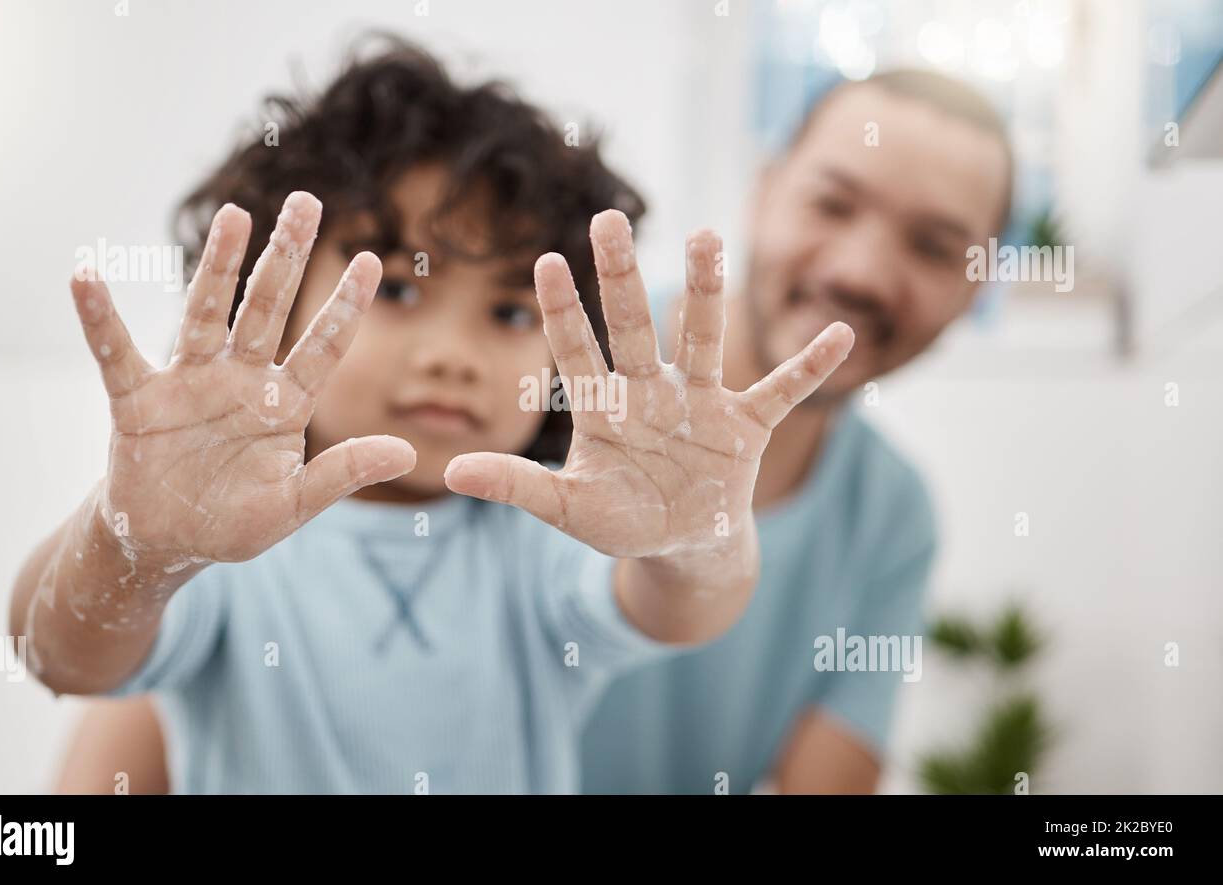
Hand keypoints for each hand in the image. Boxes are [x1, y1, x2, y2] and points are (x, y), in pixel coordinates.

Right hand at [69, 192, 414, 566]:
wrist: (166, 545)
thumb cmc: (233, 522)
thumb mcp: (294, 504)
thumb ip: (344, 473)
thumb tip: (408, 454)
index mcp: (283, 404)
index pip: (322, 346)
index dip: (345, 306)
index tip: (372, 261)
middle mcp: (239, 379)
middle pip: (268, 308)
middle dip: (286, 257)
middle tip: (307, 201)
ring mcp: (189, 383)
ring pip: (205, 312)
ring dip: (218, 265)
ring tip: (235, 214)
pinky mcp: (137, 400)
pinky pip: (116, 352)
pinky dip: (99, 317)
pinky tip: (86, 275)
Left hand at [444, 210, 851, 560]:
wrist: (682, 544)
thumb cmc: (623, 520)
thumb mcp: (569, 509)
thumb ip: (518, 487)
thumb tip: (453, 471)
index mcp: (604, 408)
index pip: (577, 351)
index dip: (562, 310)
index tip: (546, 261)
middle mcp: (651, 391)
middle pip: (634, 326)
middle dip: (622, 276)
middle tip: (608, 218)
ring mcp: (701, 404)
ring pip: (701, 339)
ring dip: (705, 292)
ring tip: (709, 235)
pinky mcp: (745, 426)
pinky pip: (782, 392)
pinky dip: (809, 368)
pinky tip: (840, 334)